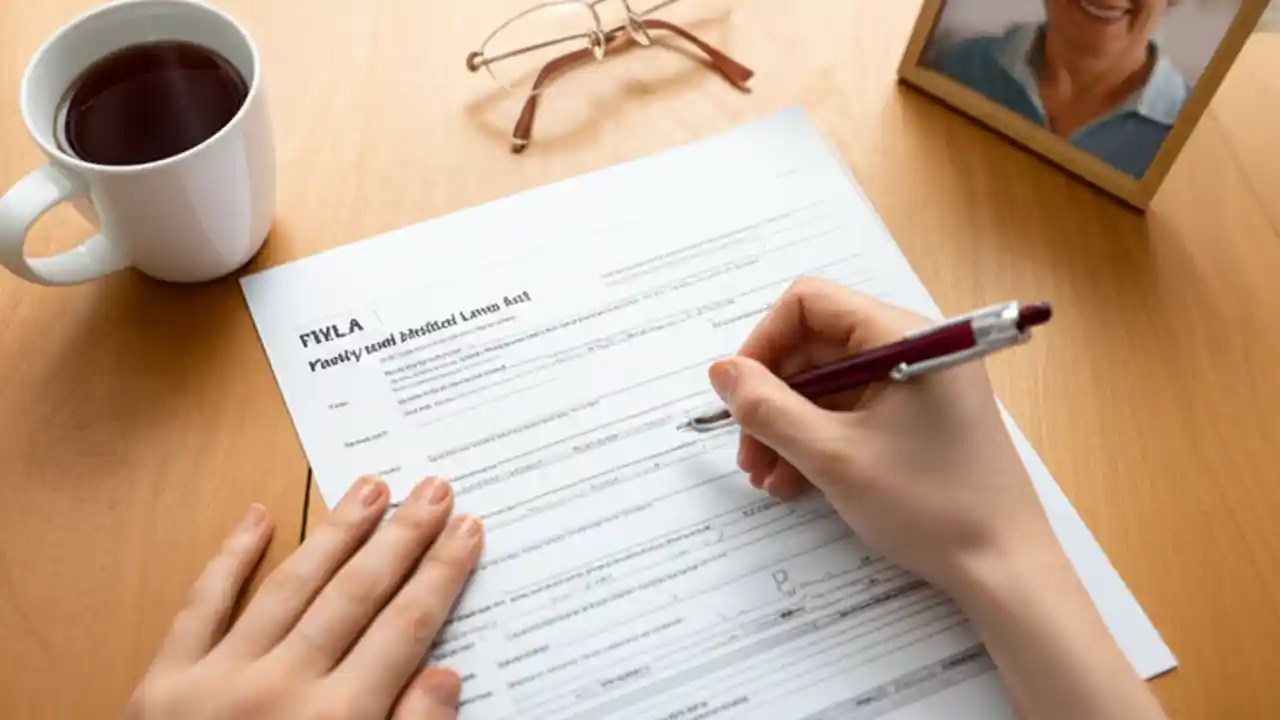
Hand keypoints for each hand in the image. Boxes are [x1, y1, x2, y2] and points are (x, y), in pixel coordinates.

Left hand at [125, 476, 482, 719]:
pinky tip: (258, 516)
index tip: (468, 529)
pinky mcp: (162, 685)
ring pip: (292, 586)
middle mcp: (283, 689)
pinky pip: (201, 606)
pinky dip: (229, 558)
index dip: (442, 575)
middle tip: (434, 489)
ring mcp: (219, 680)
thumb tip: (446, 676)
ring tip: (372, 486)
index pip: (406, 629)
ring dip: (337, 532)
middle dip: (403, 538)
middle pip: (358, 595)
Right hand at [719, 278, 1163, 718]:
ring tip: (766, 477)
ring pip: (829, 384)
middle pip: (816, 345)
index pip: (810, 303)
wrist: (1003, 566)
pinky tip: (795, 481)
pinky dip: (819, 439)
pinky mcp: (920, 416)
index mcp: (903, 335)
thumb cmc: (930, 505)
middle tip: (747, 451)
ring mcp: (918, 382)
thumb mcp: (832, 456)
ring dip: (789, 425)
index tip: (738, 394)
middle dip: (772, 396)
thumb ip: (768, 409)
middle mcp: (913, 345)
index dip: (764, 343)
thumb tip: (722, 373)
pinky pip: (853, 410)